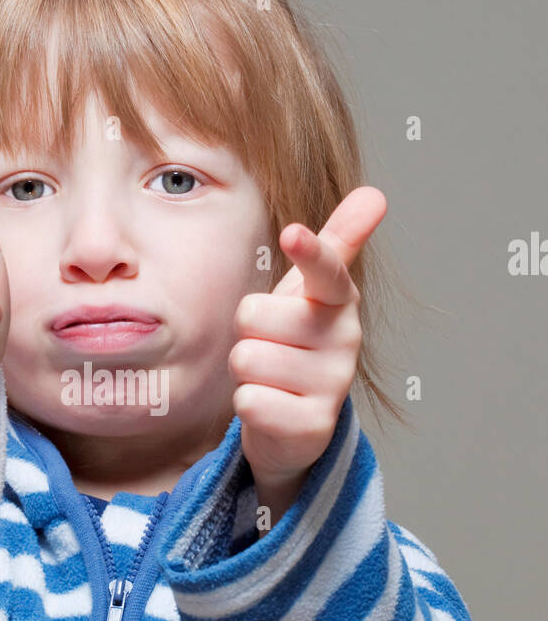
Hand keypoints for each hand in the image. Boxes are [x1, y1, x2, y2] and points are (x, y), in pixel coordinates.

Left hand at [229, 186, 386, 506]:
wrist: (296, 423)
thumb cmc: (295, 346)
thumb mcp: (310, 294)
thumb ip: (336, 245)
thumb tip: (374, 194)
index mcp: (338, 301)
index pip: (327, 270)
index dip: (310, 252)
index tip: (291, 233)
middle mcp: (344, 340)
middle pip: (252, 314)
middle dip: (247, 333)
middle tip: (270, 347)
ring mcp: (332, 385)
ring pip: (246, 358)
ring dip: (246, 372)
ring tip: (271, 378)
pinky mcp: (312, 426)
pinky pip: (250, 400)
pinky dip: (250, 405)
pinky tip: (273, 407)